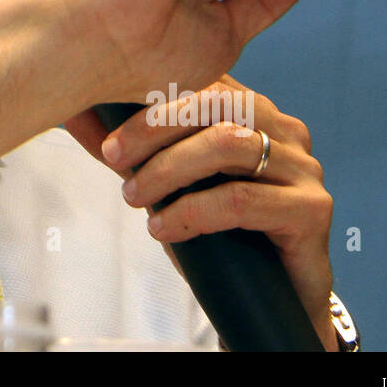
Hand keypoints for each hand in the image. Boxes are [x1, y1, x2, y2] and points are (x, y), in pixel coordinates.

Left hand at [64, 75, 338, 349]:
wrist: (275, 303)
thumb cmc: (220, 237)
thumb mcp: (169, 186)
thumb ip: (132, 151)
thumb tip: (72, 115)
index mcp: (256, 112)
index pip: (202, 82)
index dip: (148, 99)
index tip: (105, 130)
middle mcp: (286, 130)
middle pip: (215, 102)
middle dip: (153, 127)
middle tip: (113, 158)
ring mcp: (305, 168)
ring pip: (227, 144)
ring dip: (168, 170)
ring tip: (134, 198)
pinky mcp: (313, 210)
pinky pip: (241, 198)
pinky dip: (192, 211)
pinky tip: (163, 228)